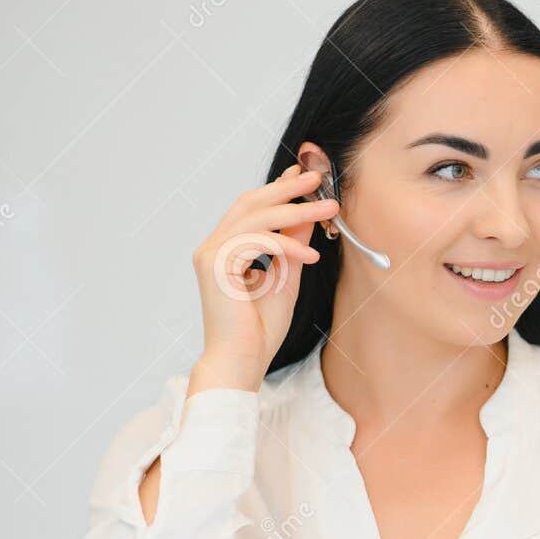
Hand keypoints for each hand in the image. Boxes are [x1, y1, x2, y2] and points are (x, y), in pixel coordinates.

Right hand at [189, 164, 337, 392]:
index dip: (278, 188)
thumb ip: (292, 247)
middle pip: (251, 202)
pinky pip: (258, 241)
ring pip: (256, 217)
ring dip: (296, 211)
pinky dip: (287, 245)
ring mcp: (211, 254)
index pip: (251, 208)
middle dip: (287, 188)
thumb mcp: (285, 279)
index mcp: (226, 249)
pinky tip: (311, 256)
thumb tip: (306, 218)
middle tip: (319, 179)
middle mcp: (213, 247)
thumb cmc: (259, 330)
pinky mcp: (216, 266)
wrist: (241, 362)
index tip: (304, 176)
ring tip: (328, 209)